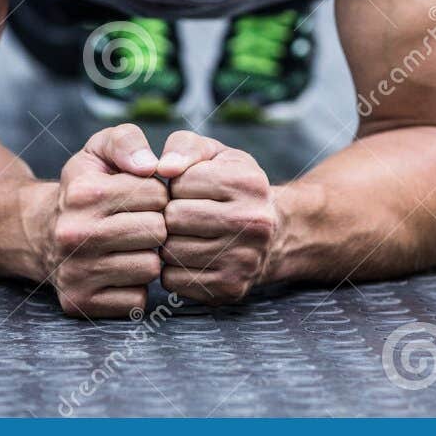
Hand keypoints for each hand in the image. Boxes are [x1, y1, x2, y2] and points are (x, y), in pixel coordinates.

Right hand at [38, 124, 166, 317]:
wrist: (38, 232)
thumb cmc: (83, 187)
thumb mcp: (98, 150)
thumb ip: (128, 141)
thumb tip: (151, 165)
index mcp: (83, 193)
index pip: (156, 194)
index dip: (155, 194)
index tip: (140, 197)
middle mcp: (75, 234)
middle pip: (157, 232)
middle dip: (155, 225)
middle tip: (138, 222)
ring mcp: (75, 272)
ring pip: (151, 269)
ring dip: (147, 257)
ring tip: (129, 246)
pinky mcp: (80, 303)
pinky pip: (137, 301)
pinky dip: (135, 287)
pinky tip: (119, 271)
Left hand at [155, 132, 277, 303]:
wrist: (272, 234)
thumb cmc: (233, 187)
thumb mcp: (215, 155)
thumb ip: (184, 146)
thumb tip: (162, 167)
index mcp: (249, 183)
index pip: (181, 182)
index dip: (176, 185)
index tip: (190, 190)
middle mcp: (252, 222)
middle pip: (175, 217)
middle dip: (171, 213)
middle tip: (184, 214)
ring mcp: (244, 260)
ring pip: (171, 251)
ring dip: (169, 242)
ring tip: (187, 234)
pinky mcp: (230, 288)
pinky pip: (173, 280)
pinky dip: (173, 269)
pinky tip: (190, 257)